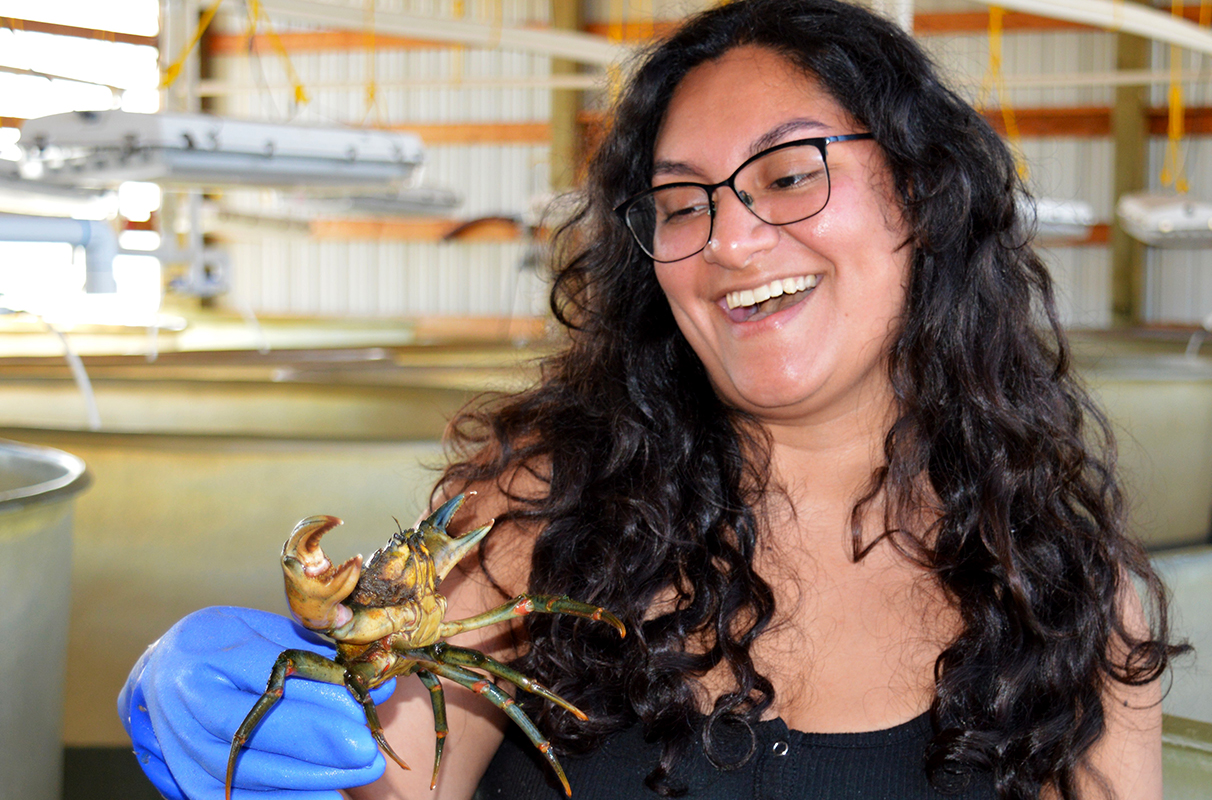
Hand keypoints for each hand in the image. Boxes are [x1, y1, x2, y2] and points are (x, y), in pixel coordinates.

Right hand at [118, 606, 395, 798]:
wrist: (162, 674)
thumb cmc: (225, 646)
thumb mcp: (267, 632)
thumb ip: (320, 656)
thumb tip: (378, 684)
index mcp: (207, 648)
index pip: (268, 681)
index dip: (317, 705)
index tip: (361, 720)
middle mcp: (186, 699)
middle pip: (256, 732)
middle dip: (318, 747)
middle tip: (367, 755)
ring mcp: (181, 745)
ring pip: (249, 772)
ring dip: (309, 779)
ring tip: (358, 774)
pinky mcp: (187, 781)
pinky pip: (240, 799)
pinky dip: (287, 798)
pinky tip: (326, 795)